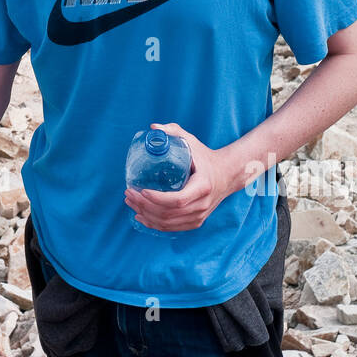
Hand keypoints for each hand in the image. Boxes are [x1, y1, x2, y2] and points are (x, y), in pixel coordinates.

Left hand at [124, 122, 243, 231]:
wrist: (227, 175)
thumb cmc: (206, 157)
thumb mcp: (192, 142)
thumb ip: (174, 131)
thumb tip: (153, 128)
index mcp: (203, 187)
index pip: (178, 199)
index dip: (157, 198)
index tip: (141, 190)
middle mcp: (202, 205)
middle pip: (169, 213)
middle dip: (145, 206)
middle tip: (128, 194)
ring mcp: (199, 216)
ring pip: (169, 223)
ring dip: (146, 215)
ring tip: (131, 203)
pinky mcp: (196, 221)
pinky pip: (173, 228)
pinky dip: (155, 225)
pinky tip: (141, 217)